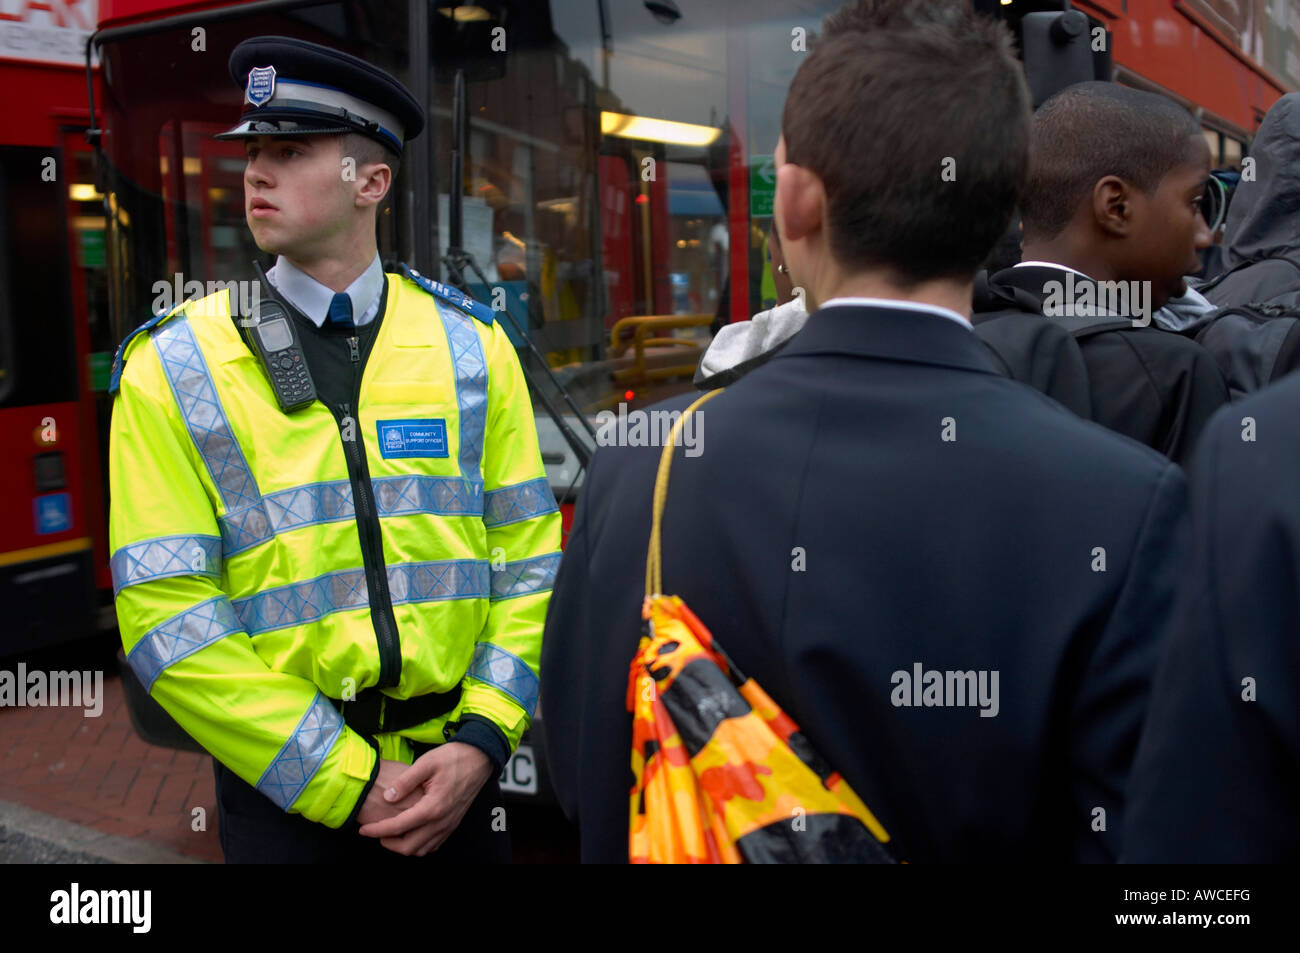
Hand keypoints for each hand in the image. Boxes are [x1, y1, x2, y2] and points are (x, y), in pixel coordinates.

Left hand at [357, 742, 494, 855]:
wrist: (479, 758)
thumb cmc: (453, 757)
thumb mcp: (426, 762)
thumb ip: (405, 781)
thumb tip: (387, 797)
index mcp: (433, 807)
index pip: (399, 827)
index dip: (377, 830)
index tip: (362, 830)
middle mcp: (442, 821)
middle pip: (408, 847)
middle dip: (387, 843)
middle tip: (374, 833)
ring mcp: (449, 825)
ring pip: (421, 850)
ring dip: (402, 846)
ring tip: (389, 834)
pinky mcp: (453, 823)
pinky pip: (433, 845)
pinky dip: (418, 845)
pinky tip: (410, 833)